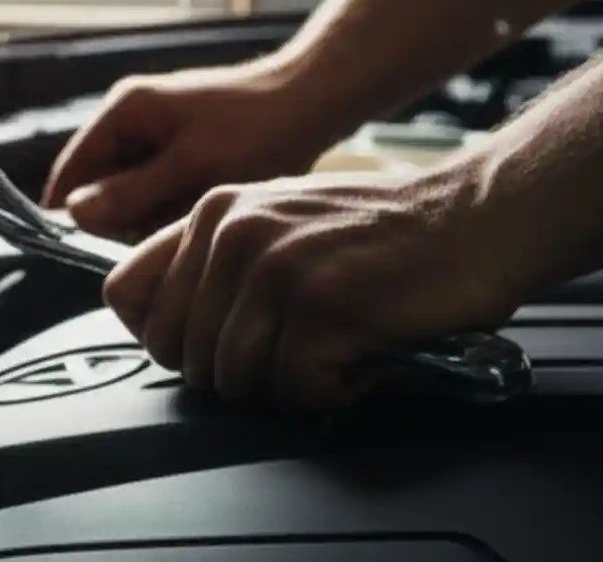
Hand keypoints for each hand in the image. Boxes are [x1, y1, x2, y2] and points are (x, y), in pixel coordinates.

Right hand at [42, 61, 348, 240]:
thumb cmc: (256, 129)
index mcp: (123, 113)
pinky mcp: (178, 152)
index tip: (94, 252)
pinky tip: (204, 209)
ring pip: (131, 197)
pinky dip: (175, 209)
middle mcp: (130, 121)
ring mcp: (154, 137)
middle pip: (100, 189)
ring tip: (195, 212)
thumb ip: (132, 192)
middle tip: (169, 224)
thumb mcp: (192, 167)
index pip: (72, 172)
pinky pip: (159, 194)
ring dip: (155, 217)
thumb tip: (74, 214)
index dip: (74, 215)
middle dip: (127, 217)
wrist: (312, 102)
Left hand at [102, 168, 521, 408]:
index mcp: (214, 211)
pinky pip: (294, 391)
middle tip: (293, 350)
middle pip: (181, 356)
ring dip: (289, 383)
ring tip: (333, 344)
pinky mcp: (321, 308)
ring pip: (235, 382)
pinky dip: (333, 387)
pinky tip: (361, 350)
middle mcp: (234, 234)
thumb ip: (211, 260)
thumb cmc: (382, 232)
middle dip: (235, 372)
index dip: (164, 336)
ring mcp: (275, 270)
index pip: (126, 295)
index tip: (205, 344)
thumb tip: (156, 323)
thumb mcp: (275, 221)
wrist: (475, 218)